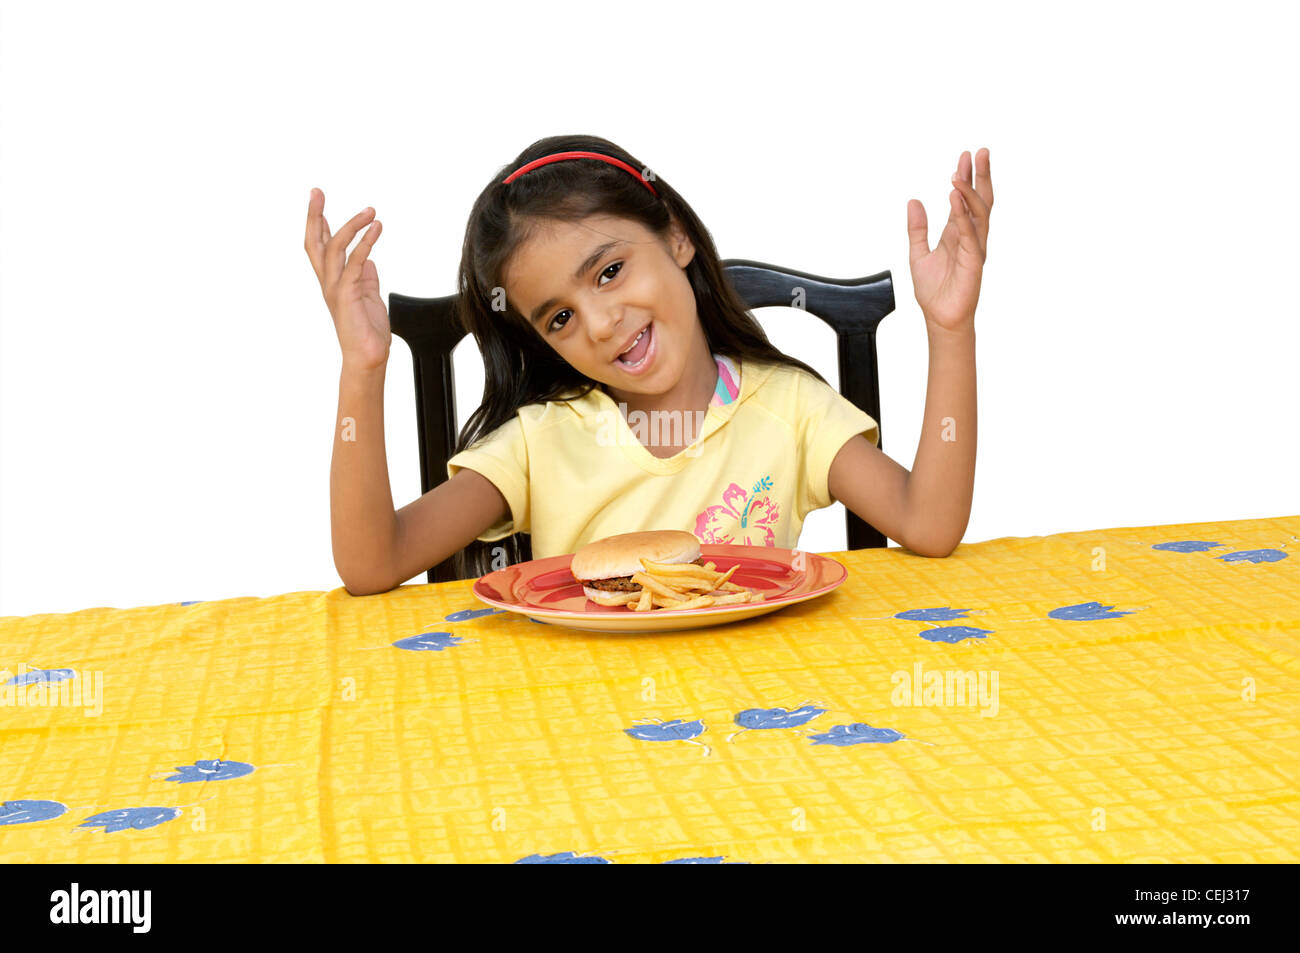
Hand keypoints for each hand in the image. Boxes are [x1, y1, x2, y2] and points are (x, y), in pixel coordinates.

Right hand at [304, 188, 389, 370]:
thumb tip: (368, 261)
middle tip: (316, 191)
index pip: (319, 247)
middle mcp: (329, 282)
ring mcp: (336, 288)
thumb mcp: (369, 297)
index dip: (317, 224)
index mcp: (332, 282)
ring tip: (370, 211)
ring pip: (335, 247)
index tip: (318, 202)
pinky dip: (366, 243)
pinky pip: (355, 262)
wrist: (369, 357)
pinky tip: (376, 229)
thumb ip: (366, 278)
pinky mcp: (348, 294)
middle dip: (314, 215)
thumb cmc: (368, 331)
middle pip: (314, 242)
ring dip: (352, 225)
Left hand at [907, 148, 992, 333]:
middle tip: (981, 152)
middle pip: (979, 200)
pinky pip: (969, 233)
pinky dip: (962, 215)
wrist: (939, 318)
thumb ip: (917, 228)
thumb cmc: (934, 291)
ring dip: (971, 191)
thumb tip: (913, 202)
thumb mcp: (918, 253)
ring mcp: (974, 247)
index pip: (964, 200)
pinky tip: (955, 199)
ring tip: (959, 173)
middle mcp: (969, 237)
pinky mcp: (973, 260)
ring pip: (979, 213)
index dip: (965, 178)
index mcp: (957, 233)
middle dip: (981, 176)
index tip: (965, 157)